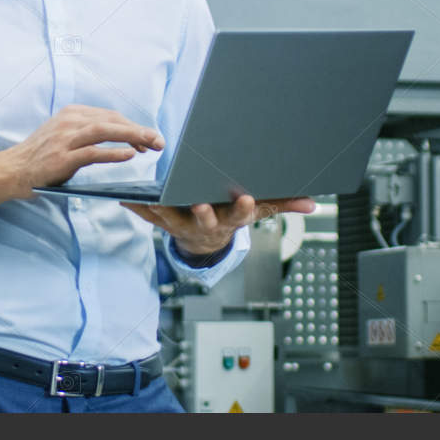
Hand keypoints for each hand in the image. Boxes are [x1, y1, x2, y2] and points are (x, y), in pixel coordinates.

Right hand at [0, 105, 162, 212]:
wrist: (11, 170)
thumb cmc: (41, 157)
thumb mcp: (65, 136)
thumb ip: (88, 134)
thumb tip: (122, 139)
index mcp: (72, 114)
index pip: (111, 116)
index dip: (133, 126)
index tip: (149, 137)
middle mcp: (69, 121)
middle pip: (112, 121)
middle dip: (139, 130)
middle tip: (159, 142)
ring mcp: (65, 139)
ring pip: (104, 131)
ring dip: (132, 137)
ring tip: (151, 145)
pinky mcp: (62, 157)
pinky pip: (92, 152)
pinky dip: (113, 153)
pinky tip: (129, 156)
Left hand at [121, 194, 315, 260]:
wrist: (205, 242)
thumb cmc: (231, 215)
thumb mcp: (258, 210)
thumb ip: (283, 205)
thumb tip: (313, 204)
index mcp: (230, 219)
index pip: (240, 215)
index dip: (243, 208)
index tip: (246, 197)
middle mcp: (207, 224)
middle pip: (206, 219)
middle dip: (204, 212)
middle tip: (200, 204)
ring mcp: (185, 225)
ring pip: (174, 219)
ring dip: (163, 210)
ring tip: (154, 198)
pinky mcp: (164, 223)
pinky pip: (150, 217)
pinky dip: (138, 209)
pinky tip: (126, 198)